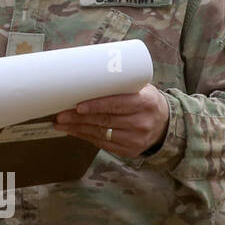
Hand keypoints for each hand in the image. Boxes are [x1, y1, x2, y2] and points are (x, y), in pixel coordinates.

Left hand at [54, 84, 169, 158]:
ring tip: (61, 124)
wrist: (164, 123)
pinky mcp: (130, 150)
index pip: (117, 104)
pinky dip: (86, 137)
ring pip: (101, 134)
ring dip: (77, 129)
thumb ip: (118, 84)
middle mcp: (142, 122)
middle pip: (105, 120)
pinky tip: (74, 131)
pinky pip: (103, 144)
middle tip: (60, 115)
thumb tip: (86, 74)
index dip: (96, 106)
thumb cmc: (144, 100)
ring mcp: (137, 139)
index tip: (78, 106)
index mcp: (145, 102)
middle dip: (78, 118)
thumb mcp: (140, 88)